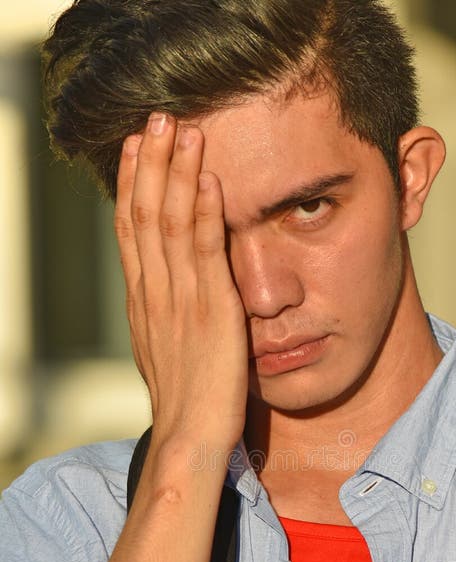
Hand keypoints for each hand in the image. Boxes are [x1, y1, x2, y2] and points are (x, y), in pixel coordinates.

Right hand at [114, 112, 247, 454]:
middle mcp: (154, 294)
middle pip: (145, 215)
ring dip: (177, 174)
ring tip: (184, 130)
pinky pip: (205, 254)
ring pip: (170, 224)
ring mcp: (180, 301)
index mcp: (143, 301)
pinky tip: (209, 180)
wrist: (191, 437)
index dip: (133, 185)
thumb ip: (166, 314)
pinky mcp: (212, 312)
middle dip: (150, 164)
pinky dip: (205, 214)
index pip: (131, 231)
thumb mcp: (166, 349)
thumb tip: (167, 293)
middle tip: (157, 118)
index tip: (136, 147)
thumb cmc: (186, 400)